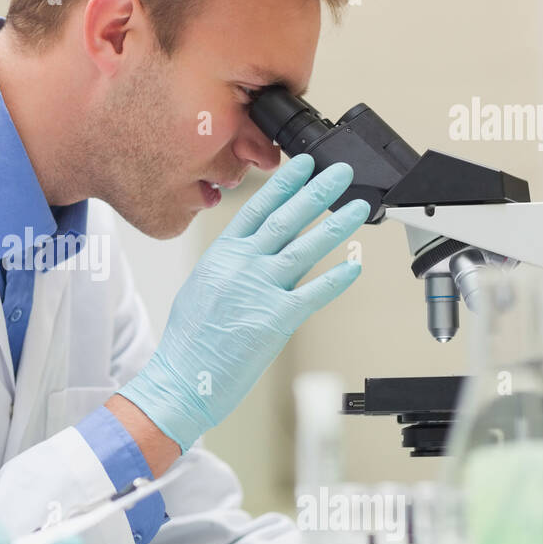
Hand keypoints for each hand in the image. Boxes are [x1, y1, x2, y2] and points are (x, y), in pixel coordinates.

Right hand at [119, 154, 368, 451]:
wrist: (182, 379)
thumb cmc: (188, 342)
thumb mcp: (202, 287)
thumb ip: (230, 267)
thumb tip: (255, 255)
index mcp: (221, 255)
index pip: (258, 208)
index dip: (284, 183)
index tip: (303, 165)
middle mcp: (241, 266)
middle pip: (287, 218)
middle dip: (318, 190)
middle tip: (340, 173)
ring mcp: (259, 289)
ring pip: (307, 247)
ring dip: (337, 224)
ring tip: (359, 207)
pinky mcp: (277, 318)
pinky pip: (316, 292)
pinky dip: (338, 278)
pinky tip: (355, 265)